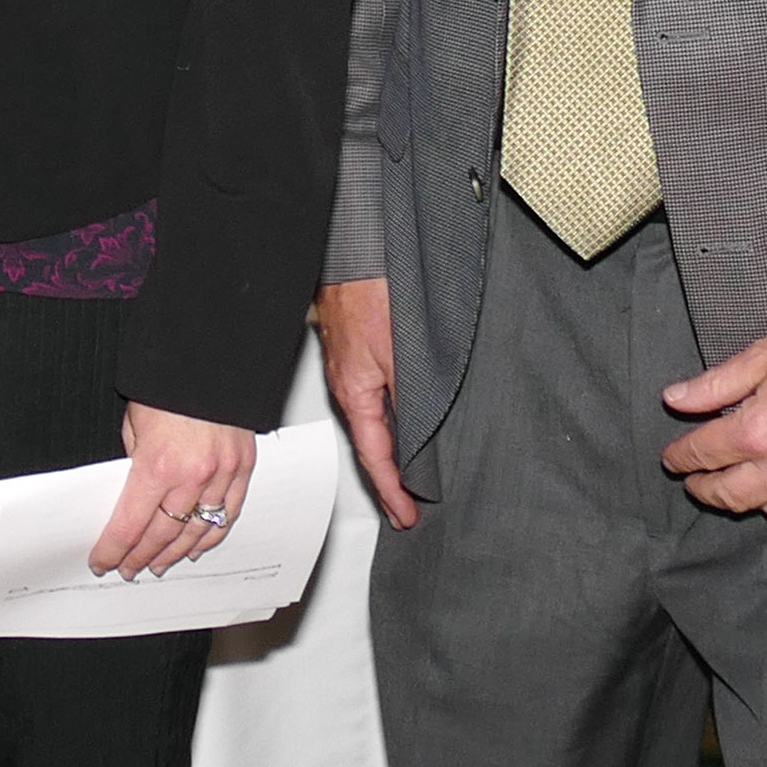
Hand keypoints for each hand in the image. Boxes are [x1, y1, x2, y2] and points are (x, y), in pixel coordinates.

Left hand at [93, 403, 258, 576]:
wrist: (208, 359)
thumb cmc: (167, 387)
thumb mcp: (134, 425)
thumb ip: (134, 463)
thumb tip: (132, 493)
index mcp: (156, 466)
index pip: (130, 525)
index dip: (113, 549)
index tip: (103, 561)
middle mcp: (191, 476)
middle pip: (163, 535)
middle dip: (141, 556)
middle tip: (129, 568)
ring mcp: (221, 474)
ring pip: (197, 531)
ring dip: (175, 553)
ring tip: (159, 565)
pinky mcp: (242, 468)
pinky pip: (229, 514)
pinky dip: (212, 535)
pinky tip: (197, 546)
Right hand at [317, 279, 420, 527]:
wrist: (353, 250)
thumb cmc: (368, 290)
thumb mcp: (399, 350)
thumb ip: (409, 395)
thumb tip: (417, 436)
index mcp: (355, 392)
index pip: (376, 456)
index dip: (392, 490)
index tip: (406, 516)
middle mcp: (349, 385)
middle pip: (371, 443)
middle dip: (389, 479)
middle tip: (407, 506)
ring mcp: (351, 369)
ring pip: (373, 421)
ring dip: (390, 451)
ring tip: (407, 475)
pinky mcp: (357, 353)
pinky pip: (372, 399)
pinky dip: (387, 422)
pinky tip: (400, 421)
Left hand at [662, 317, 766, 529]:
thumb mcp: (763, 356)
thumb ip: (714, 385)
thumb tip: (673, 399)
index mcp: (758, 430)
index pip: (702, 455)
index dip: (680, 459)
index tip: (673, 460)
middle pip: (731, 495)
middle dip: (705, 490)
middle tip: (697, 483)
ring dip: (755, 502)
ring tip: (747, 488)